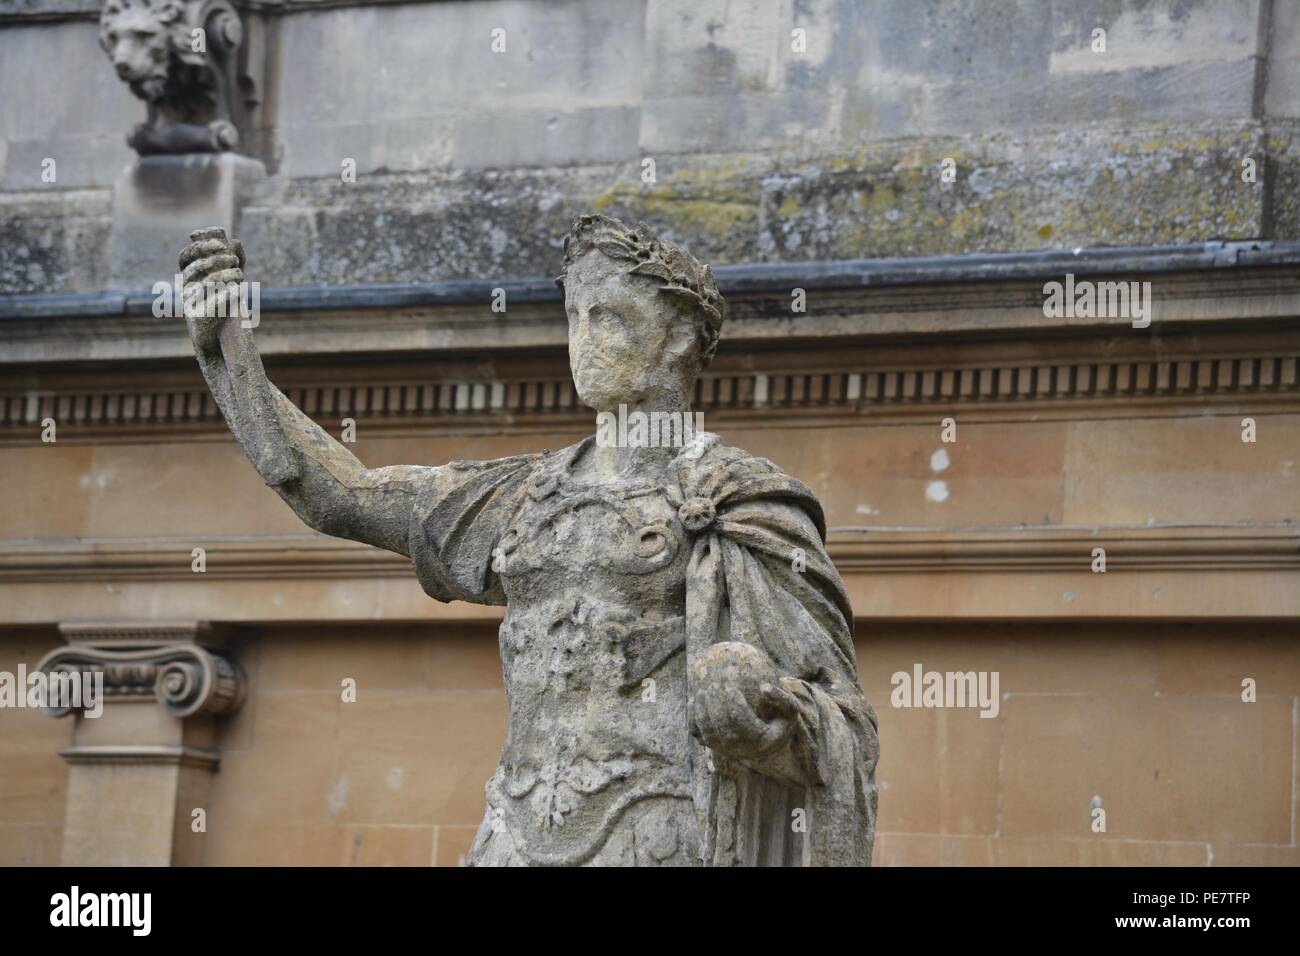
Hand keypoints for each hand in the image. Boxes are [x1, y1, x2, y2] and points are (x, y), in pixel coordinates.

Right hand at [177, 226, 245, 353]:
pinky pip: (213, 302)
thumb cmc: (224, 301)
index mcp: (188, 275)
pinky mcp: (198, 318)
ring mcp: (189, 303)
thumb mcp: (230, 278)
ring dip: (226, 275)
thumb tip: (235, 240)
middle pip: (195, 267)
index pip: (186, 255)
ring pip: (205, 283)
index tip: (221, 243)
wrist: (221, 334)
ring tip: (240, 275)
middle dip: (215, 259)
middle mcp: (185, 288)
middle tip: (234, 260)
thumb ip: (233, 258)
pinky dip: (228, 294)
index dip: (201, 246)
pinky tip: (238, 291)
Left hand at [689, 642, 799, 760]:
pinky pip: (697, 731)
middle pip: (719, 722)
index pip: (739, 719)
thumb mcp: (791, 711)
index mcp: (758, 742)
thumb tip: (764, 688)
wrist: (767, 743)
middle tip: (712, 678)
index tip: (728, 681)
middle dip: (714, 698)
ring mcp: (722, 749)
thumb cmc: (779, 721)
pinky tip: (695, 696)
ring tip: (701, 683)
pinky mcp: (711, 746)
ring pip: (705, 727)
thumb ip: (782, 699)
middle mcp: (738, 749)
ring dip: (701, 704)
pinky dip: (694, 715)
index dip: (731, 700)